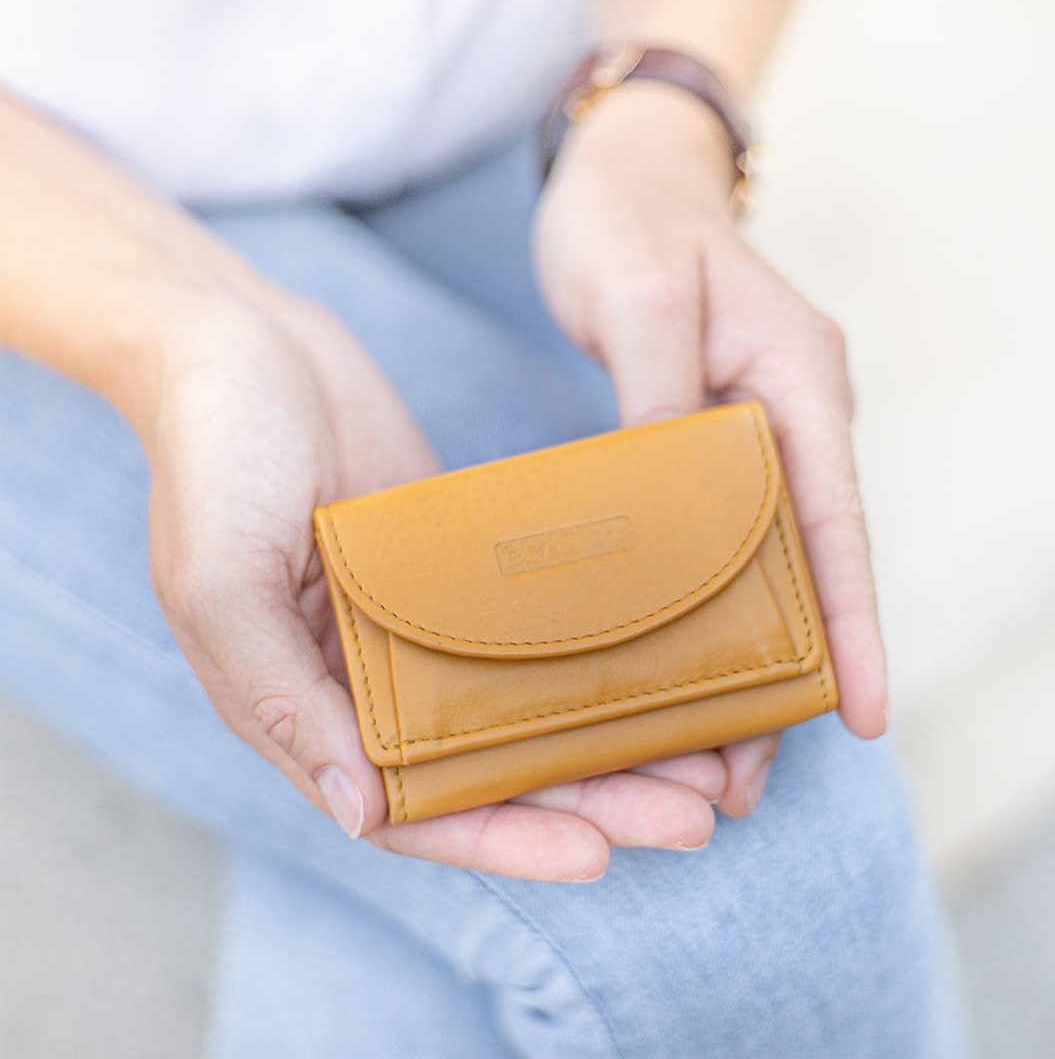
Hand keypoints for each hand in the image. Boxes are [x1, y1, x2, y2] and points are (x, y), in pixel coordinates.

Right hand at [142, 290, 723, 880]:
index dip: (504, 840)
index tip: (598, 854)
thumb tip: (359, 811)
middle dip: (589, 801)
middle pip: (490, 772)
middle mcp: (365, 684)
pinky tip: (654, 670)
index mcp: (304, 706)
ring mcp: (414, 628)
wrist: (242, 340)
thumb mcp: (219, 580)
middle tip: (692, 814)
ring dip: (606, 743)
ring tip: (701, 759)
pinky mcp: (452, 573)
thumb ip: (280, 700)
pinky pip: (530, 633)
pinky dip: (587, 662)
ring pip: (523, 711)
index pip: (414, 808)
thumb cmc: (213, 456)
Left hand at [534, 84, 888, 816]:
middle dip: (789, 668)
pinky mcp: (703, 443)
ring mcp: (747, 434)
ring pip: (759, 563)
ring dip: (742, 652)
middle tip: (746, 775)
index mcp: (796, 381)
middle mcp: (786, 418)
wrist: (620, 181)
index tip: (867, 711)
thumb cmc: (630, 224)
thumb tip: (665, 513)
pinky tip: (674, 660)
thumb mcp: (644, 298)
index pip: (834, 520)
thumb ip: (662, 402)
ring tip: (710, 752)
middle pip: (802, 563)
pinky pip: (714, 538)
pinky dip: (702, 603)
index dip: (851, 621)